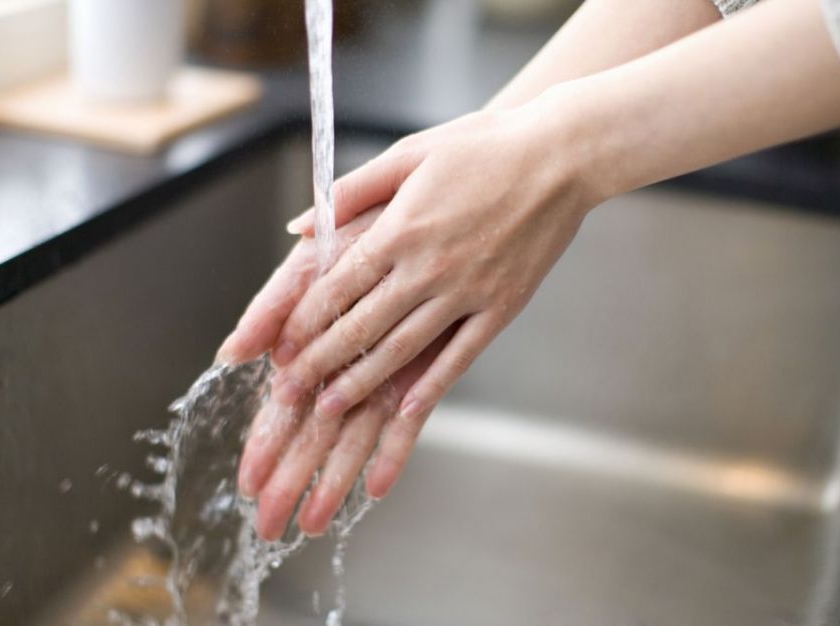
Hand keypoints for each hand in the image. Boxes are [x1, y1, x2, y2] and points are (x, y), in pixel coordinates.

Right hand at [217, 206, 451, 538]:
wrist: (433, 203)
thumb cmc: (368, 226)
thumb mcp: (313, 259)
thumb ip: (277, 304)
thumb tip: (232, 353)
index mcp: (317, 339)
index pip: (284, 402)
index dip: (265, 442)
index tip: (247, 481)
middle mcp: (350, 360)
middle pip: (314, 432)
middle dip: (291, 479)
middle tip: (267, 526)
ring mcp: (387, 367)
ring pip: (355, 434)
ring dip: (333, 479)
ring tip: (312, 525)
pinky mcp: (426, 364)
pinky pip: (411, 418)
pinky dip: (394, 453)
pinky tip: (377, 491)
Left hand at [266, 101, 597, 431]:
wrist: (561, 156)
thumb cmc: (484, 146)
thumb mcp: (411, 152)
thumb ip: (353, 190)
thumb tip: (303, 224)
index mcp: (400, 229)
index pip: (337, 287)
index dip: (303, 322)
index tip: (278, 348)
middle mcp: (427, 268)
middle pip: (361, 325)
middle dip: (319, 362)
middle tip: (289, 392)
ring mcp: (466, 292)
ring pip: (403, 348)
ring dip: (362, 381)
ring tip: (330, 408)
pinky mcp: (502, 307)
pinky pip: (461, 355)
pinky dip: (431, 385)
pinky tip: (406, 408)